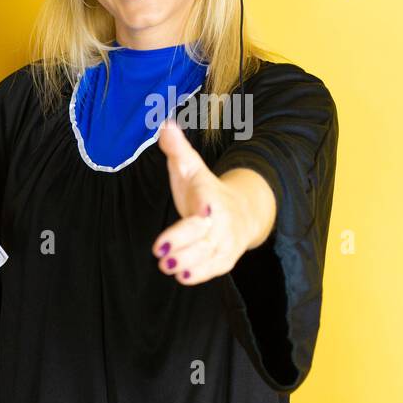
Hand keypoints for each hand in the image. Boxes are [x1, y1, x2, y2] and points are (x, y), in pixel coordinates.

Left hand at [152, 117, 256, 284]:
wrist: (241, 211)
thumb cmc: (206, 190)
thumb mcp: (191, 167)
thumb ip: (177, 149)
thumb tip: (164, 125)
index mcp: (212, 196)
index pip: (207, 205)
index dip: (198, 215)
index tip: (193, 216)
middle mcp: (222, 220)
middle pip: (206, 235)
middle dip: (185, 244)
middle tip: (161, 254)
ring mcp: (226, 241)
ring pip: (210, 254)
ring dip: (190, 263)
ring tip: (167, 267)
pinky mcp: (226, 258)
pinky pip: (216, 268)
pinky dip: (201, 274)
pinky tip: (182, 277)